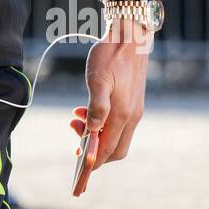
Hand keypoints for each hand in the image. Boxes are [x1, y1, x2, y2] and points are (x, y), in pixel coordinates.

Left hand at [68, 20, 153, 195]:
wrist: (129, 36)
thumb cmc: (110, 56)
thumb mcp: (97, 80)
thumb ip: (96, 108)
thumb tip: (93, 133)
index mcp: (123, 115)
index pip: (108, 151)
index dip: (94, 164)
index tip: (79, 172)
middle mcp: (132, 117)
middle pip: (115, 149)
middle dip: (94, 151)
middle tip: (74, 139)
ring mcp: (134, 110)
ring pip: (116, 136)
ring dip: (96, 135)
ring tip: (75, 119)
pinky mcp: (133, 103)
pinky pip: (118, 124)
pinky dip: (103, 124)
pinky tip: (86, 110)